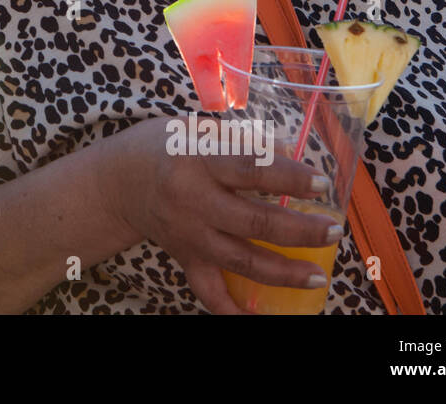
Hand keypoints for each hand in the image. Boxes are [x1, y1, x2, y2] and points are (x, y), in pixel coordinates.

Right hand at [103, 118, 342, 313]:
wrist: (114, 181)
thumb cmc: (159, 146)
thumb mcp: (194, 129)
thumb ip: (239, 141)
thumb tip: (288, 151)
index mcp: (197, 160)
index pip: (251, 170)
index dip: (289, 177)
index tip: (320, 182)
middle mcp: (193, 201)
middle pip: (254, 221)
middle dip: (299, 229)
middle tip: (331, 230)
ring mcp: (188, 235)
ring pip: (241, 260)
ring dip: (283, 271)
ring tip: (317, 275)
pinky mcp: (184, 258)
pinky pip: (209, 291)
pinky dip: (233, 310)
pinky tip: (260, 317)